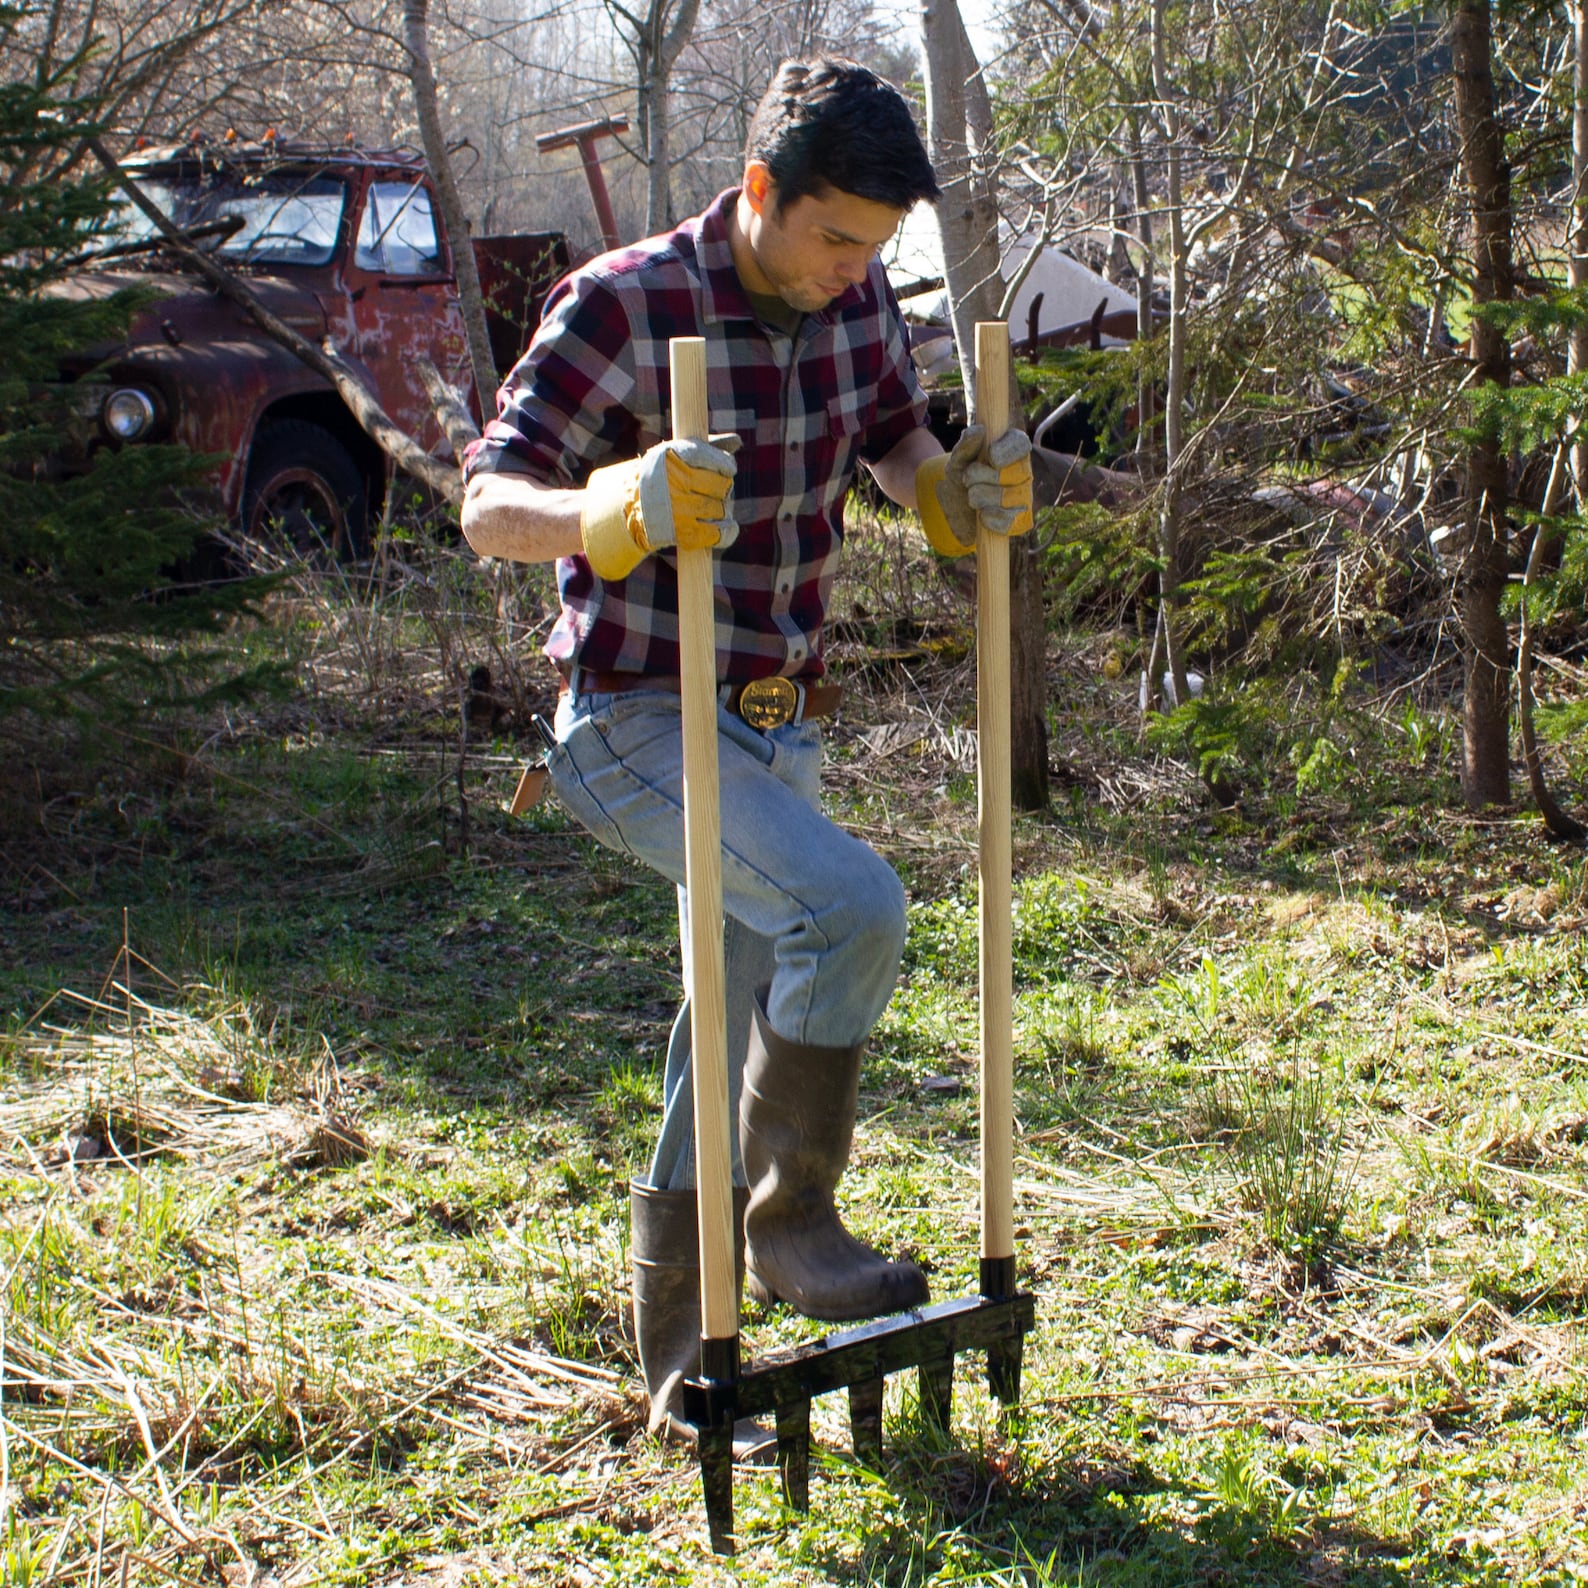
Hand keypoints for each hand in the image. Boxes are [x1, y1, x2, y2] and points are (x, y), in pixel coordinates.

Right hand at [580, 434, 740, 579]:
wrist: (629, 507)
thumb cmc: (660, 475)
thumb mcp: (677, 454)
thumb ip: (708, 446)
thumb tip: (739, 440)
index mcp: (675, 456)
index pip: (719, 461)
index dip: (726, 467)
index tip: (725, 470)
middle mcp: (676, 481)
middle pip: (723, 485)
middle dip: (723, 488)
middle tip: (714, 490)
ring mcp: (679, 508)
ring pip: (721, 508)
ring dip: (722, 509)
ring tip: (711, 506)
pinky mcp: (683, 532)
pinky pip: (719, 533)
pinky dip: (727, 532)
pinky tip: (727, 527)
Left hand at [915, 424, 1034, 556]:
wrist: (953, 507)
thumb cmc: (959, 476)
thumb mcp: (957, 460)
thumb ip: (966, 446)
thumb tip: (979, 430)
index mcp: (1012, 449)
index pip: (1021, 444)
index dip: (1007, 451)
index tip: (990, 456)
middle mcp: (1023, 471)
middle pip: (1014, 472)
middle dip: (982, 477)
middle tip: (967, 480)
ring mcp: (1023, 496)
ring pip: (1009, 497)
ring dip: (982, 498)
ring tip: (971, 497)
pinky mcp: (1019, 520)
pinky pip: (1011, 521)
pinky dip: (991, 519)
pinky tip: (982, 516)